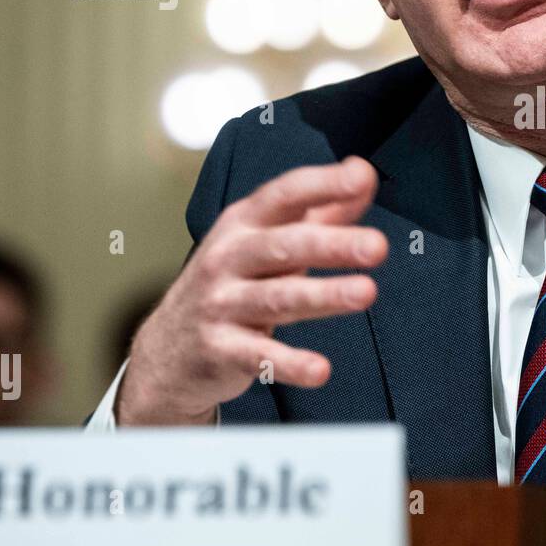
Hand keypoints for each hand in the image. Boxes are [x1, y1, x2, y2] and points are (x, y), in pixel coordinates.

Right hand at [115, 156, 385, 424]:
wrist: (168, 347)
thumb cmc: (233, 282)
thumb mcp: (268, 239)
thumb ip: (319, 210)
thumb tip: (363, 175)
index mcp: (244, 223)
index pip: (284, 195)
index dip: (322, 185)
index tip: (360, 178)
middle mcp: (229, 257)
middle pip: (284, 246)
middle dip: (332, 244)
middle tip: (377, 246)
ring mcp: (221, 303)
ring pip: (277, 298)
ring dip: (323, 295)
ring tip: (365, 293)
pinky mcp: (221, 349)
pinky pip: (259, 356)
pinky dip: (290, 363)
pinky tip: (320, 370)